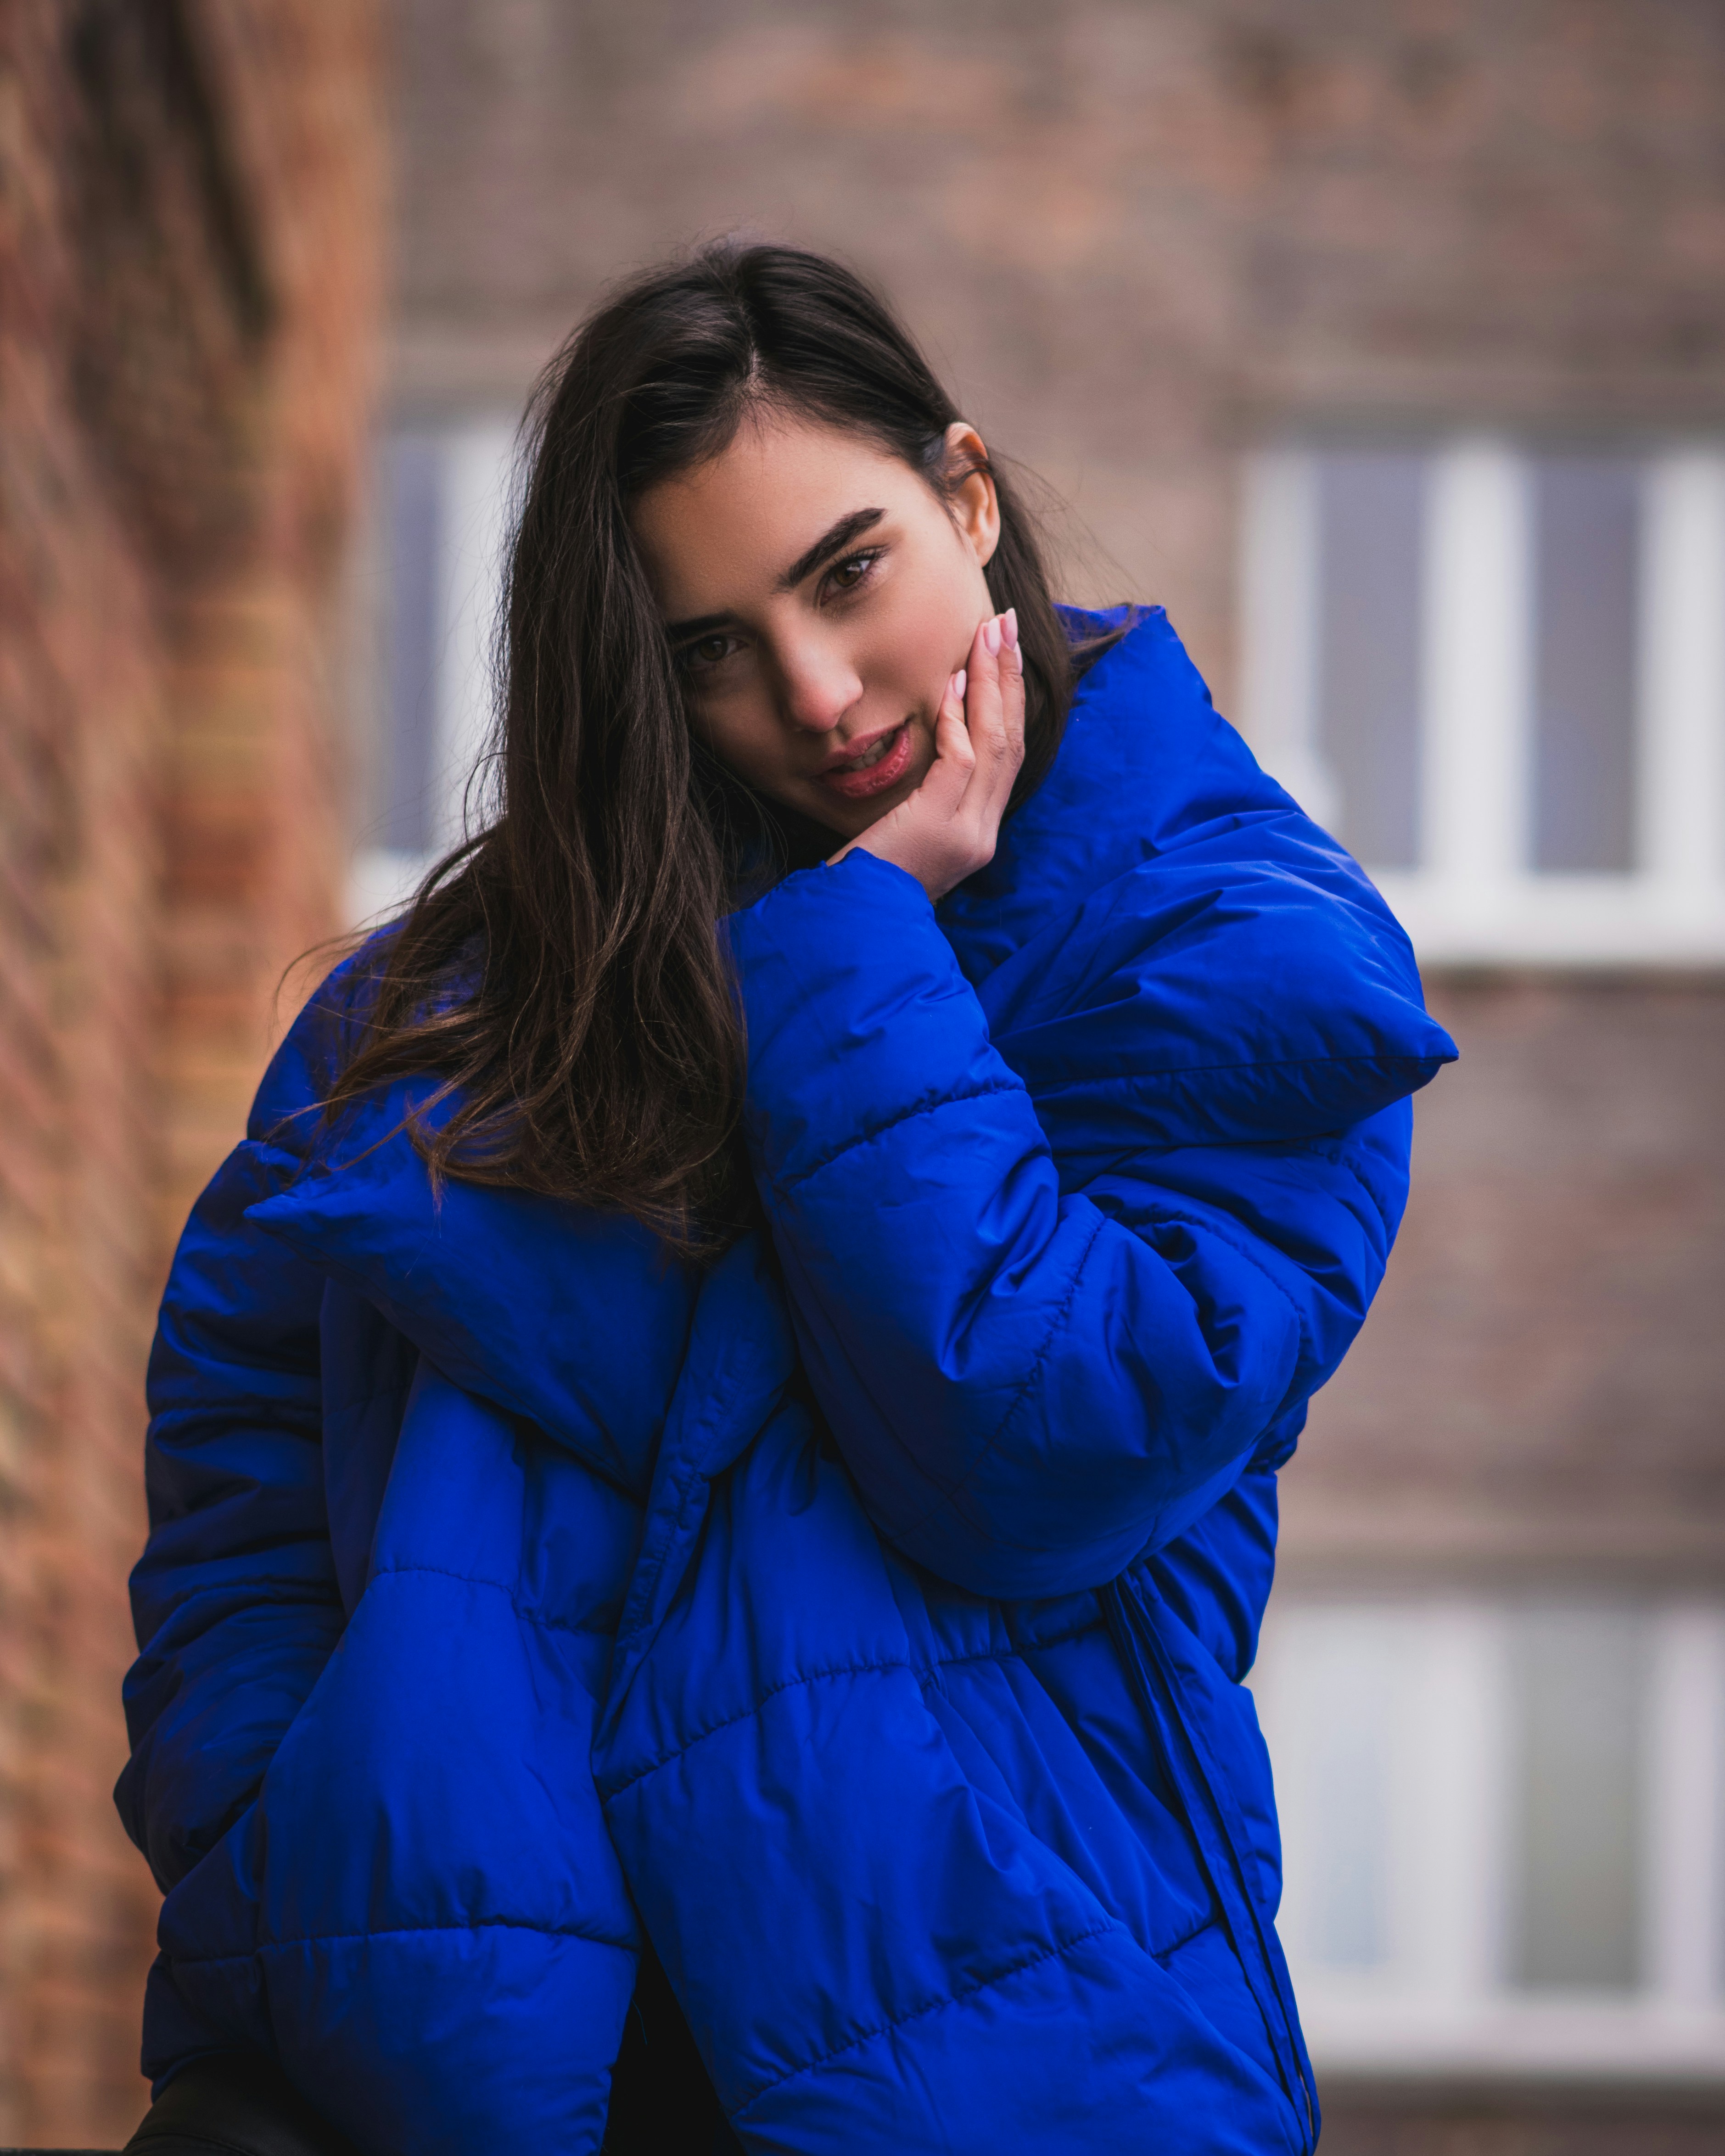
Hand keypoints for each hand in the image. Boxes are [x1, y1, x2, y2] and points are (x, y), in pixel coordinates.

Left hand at [833, 609, 1024, 900]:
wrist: (851, 929)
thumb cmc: (865, 882)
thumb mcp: (905, 832)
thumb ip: (929, 793)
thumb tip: (939, 732)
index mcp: (976, 832)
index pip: (1005, 754)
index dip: (1008, 700)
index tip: (1002, 652)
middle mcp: (982, 833)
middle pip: (1011, 740)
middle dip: (1009, 677)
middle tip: (1004, 624)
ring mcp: (968, 832)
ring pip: (995, 743)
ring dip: (992, 684)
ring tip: (988, 634)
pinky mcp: (941, 826)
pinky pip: (960, 761)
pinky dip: (958, 719)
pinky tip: (951, 684)